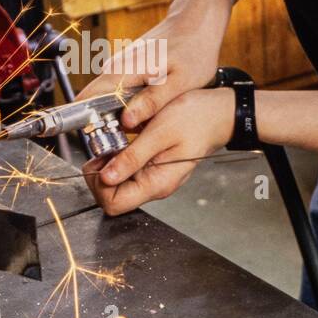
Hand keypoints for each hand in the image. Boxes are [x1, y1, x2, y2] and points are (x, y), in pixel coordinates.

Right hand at [77, 7, 226, 131]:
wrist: (197, 22)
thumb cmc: (193, 50)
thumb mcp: (180, 82)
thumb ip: (152, 101)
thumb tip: (126, 120)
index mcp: (125, 71)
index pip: (88, 99)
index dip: (87, 123)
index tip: (99, 141)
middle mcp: (115, 66)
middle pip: (93, 102)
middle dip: (102, 125)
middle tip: (122, 142)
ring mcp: (118, 65)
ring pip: (103, 98)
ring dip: (112, 117)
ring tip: (134, 129)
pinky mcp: (125, 67)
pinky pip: (114, 92)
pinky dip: (122, 106)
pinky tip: (141, 114)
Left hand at [83, 87, 231, 215]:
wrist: (218, 113)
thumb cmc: (196, 119)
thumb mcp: (160, 133)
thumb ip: (132, 157)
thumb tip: (105, 177)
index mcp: (156, 183)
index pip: (113, 204)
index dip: (98, 185)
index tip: (98, 161)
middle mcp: (155, 186)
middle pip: (112, 196)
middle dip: (101, 174)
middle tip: (104, 148)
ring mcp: (155, 178)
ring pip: (118, 183)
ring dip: (110, 164)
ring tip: (116, 140)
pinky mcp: (154, 167)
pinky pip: (128, 170)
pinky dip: (120, 157)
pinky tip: (125, 140)